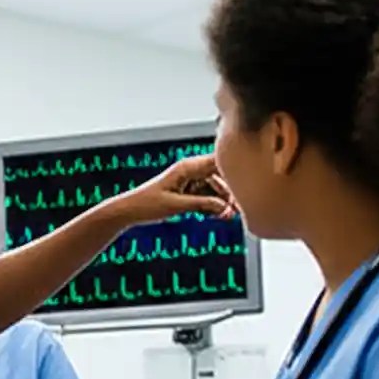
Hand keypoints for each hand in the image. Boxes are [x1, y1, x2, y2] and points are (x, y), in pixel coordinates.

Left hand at [114, 153, 235, 224]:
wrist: (130, 211)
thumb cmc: (147, 204)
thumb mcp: (176, 205)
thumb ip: (203, 204)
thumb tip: (226, 207)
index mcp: (187, 167)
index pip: (219, 162)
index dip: (235, 171)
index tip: (248, 186)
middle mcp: (190, 170)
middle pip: (221, 175)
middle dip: (231, 191)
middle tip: (238, 209)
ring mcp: (190, 181)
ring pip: (216, 187)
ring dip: (223, 201)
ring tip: (228, 216)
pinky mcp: (187, 191)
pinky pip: (207, 195)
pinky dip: (213, 205)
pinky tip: (218, 215)